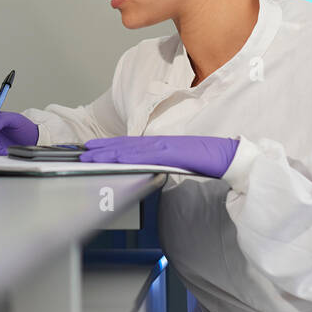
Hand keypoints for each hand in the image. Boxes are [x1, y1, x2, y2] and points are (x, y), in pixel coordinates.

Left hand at [78, 135, 239, 176]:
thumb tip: (155, 170)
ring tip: (91, 157)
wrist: (228, 156)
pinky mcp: (170, 153)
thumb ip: (167, 163)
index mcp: (163, 143)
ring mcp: (164, 146)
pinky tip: (115, 160)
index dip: (112, 146)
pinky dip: (127, 157)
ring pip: (130, 150)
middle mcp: (160, 142)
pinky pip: (144, 156)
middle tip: (84, 152)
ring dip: (109, 153)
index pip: (132, 145)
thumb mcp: (183, 161)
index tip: (96, 149)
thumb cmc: (209, 159)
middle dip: (104, 148)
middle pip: (126, 145)